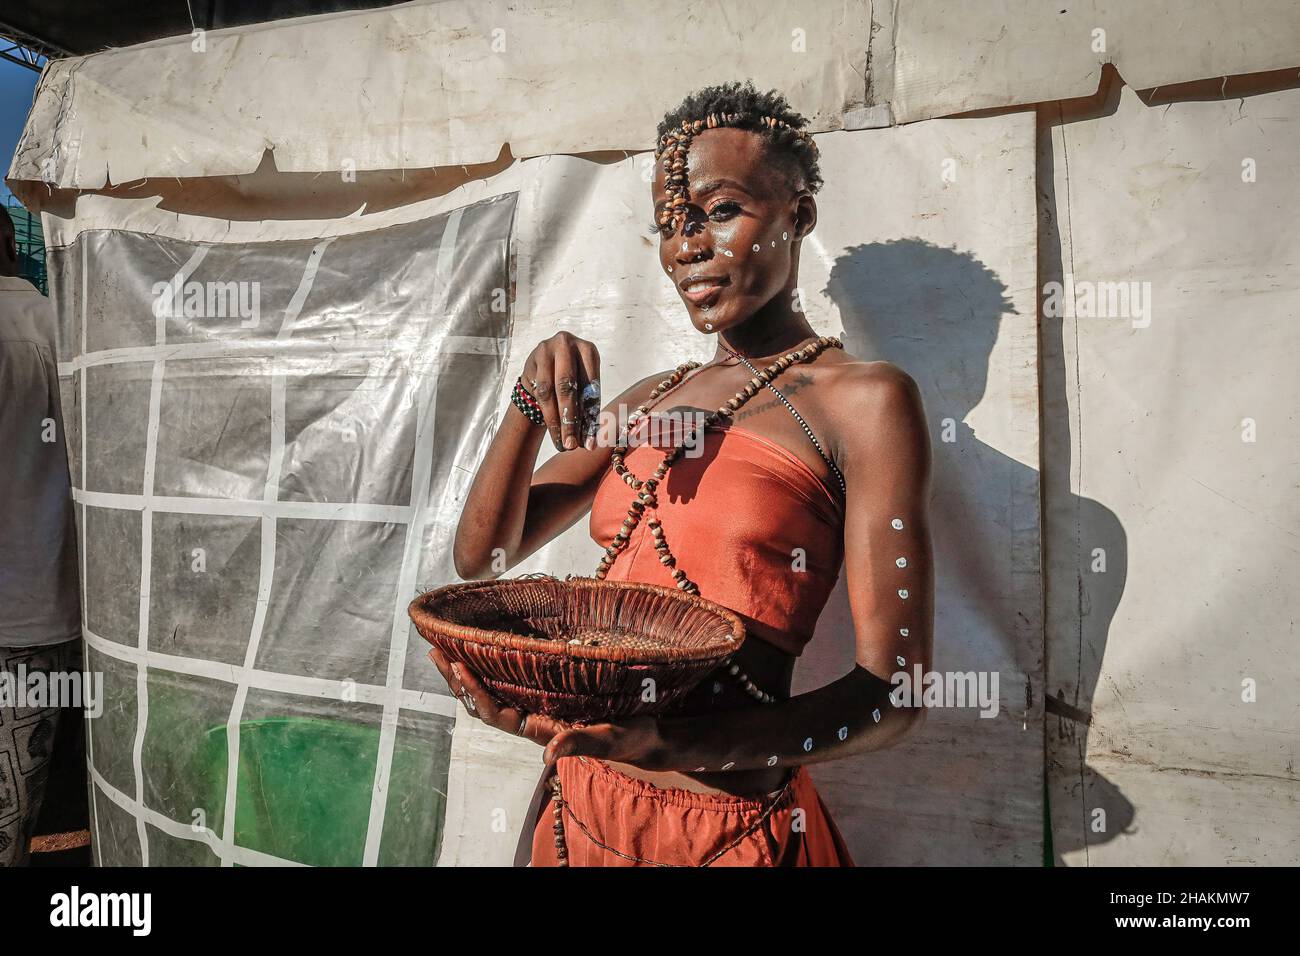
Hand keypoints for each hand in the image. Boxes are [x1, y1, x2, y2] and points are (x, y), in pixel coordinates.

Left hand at [428, 646, 661, 766]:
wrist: (643, 734)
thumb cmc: (628, 737)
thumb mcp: (608, 740)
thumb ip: (580, 745)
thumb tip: (548, 753)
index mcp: (540, 730)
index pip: (495, 714)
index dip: (474, 692)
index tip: (458, 666)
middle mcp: (532, 718)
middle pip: (483, 702)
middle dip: (458, 680)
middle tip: (434, 651)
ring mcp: (537, 705)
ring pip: (491, 690)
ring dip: (466, 671)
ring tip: (443, 648)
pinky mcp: (547, 692)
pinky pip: (510, 680)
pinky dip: (490, 664)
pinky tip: (480, 647)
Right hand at [521, 331, 600, 452]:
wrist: (543, 368)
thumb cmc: (570, 382)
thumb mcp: (583, 391)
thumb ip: (588, 413)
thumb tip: (591, 445)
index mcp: (589, 351)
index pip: (591, 388)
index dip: (590, 418)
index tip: (589, 444)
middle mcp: (568, 344)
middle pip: (569, 387)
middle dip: (571, 420)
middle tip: (572, 446)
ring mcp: (548, 349)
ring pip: (551, 392)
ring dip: (557, 421)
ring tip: (563, 443)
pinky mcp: (534, 358)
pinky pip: (540, 391)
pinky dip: (548, 415)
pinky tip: (554, 432)